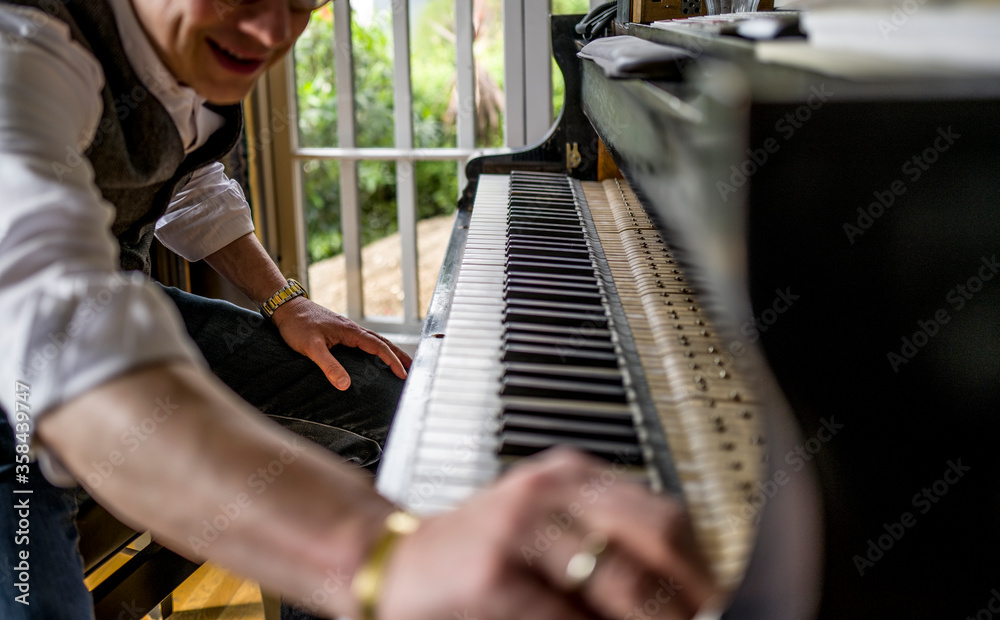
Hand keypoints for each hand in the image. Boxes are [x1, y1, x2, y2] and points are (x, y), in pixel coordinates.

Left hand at [270, 296, 410, 389]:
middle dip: (399, 355)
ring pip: (375, 340)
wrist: (286, 307)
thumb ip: (329, 366)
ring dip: (390, 351)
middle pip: (383, 342)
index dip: (392, 361)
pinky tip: (375, 356)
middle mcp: (352, 329)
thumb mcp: (311, 348)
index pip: (378, 347)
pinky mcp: (341, 331)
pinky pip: (366, 340)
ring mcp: (347, 329)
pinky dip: (377, 348)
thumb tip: (345, 385)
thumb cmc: (297, 325)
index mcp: (350, 331)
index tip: (402, 374)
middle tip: (413, 369)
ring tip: (400, 363)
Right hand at [377, 448, 718, 619]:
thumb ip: (610, 552)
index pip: (667, 514)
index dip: (705, 567)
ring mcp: (521, 525)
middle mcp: (553, 490)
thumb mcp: (551, 535)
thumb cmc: (481, 556)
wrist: (392, 563)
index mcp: (574, 476)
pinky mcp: (493, 571)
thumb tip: (684, 600)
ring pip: (619, 576)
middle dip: (692, 594)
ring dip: (653, 618)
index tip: (722, 602)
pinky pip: (563, 614)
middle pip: (656, 532)